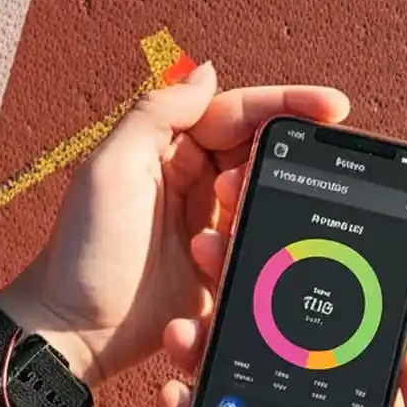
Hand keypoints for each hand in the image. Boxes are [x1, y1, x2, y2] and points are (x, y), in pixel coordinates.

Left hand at [0, 63, 350, 386]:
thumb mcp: (110, 169)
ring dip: (259, 214)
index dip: (286, 104)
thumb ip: (157, 114)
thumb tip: (206, 73)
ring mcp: (210, 226)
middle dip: (277, 165)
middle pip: (260, 153)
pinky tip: (238, 263)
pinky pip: (256, 249)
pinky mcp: (220, 270)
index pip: (238, 112)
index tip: (333, 106)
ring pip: (263, 202)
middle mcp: (194, 181)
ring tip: (215, 240)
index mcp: (170, 148)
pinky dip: (258, 253)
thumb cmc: (83, 251)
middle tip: (272, 183)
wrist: (73, 334)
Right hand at [156, 166, 406, 406]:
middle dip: (239, 296)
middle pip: (272, 342)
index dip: (304, 288)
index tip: (278, 243)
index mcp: (367, 405)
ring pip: (233, 381)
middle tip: (211, 252)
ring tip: (182, 330)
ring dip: (203, 348)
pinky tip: (173, 391)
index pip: (332, 332)